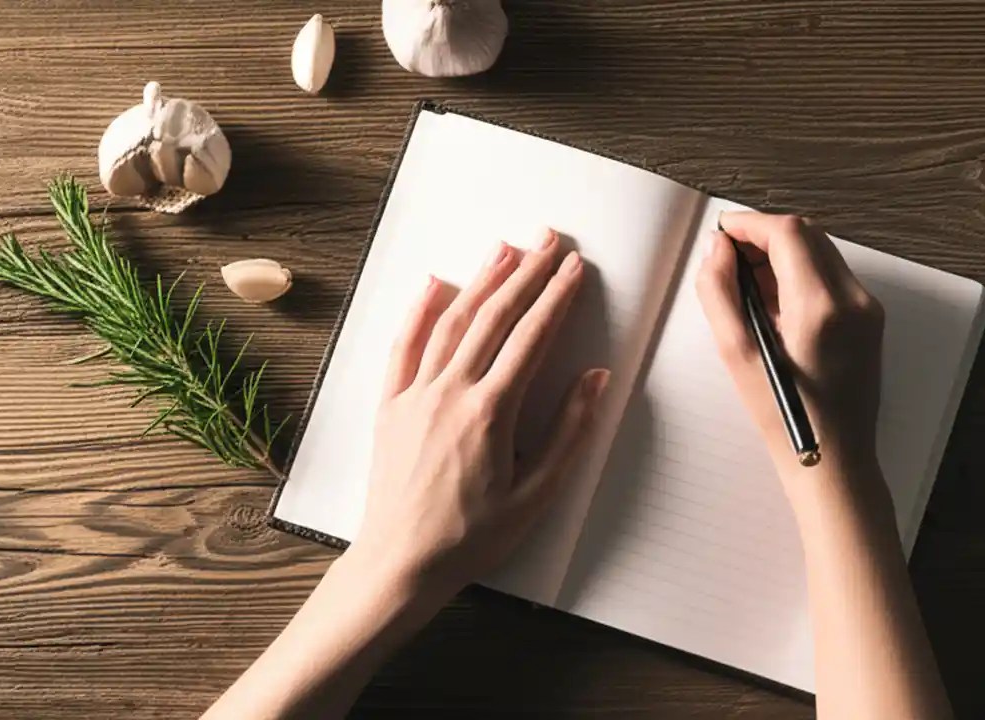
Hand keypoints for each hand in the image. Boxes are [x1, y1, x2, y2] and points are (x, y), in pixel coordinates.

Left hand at [351, 230, 610, 599]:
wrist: (402, 564)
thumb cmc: (471, 539)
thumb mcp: (536, 496)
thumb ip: (568, 434)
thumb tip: (594, 380)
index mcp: (490, 413)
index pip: (531, 338)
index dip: (556, 297)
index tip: (574, 268)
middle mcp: (450, 393)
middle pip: (493, 318)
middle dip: (525, 273)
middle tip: (548, 240)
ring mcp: (415, 396)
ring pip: (451, 323)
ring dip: (480, 281)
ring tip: (505, 248)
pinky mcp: (389, 406)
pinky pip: (403, 347)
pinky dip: (418, 311)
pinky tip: (433, 283)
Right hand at [696, 211, 884, 480]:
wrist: (834, 460)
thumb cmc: (786, 419)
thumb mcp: (737, 354)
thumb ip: (719, 293)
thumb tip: (718, 250)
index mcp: (820, 307)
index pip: (787, 233)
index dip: (749, 224)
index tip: (721, 234)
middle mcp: (853, 299)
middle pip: (807, 234)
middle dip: (764, 236)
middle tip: (728, 259)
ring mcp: (867, 308)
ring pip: (820, 251)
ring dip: (781, 253)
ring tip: (747, 285)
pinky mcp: (870, 318)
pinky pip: (831, 275)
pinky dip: (800, 273)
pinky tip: (774, 304)